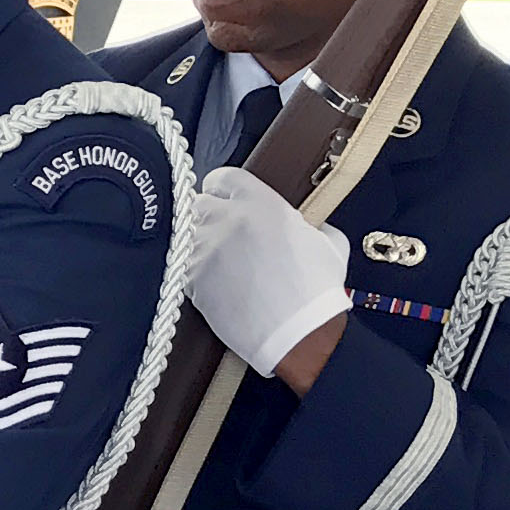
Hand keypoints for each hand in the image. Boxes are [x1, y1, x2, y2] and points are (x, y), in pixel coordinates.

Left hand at [188, 167, 351, 378]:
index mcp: (261, 202)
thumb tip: (309, 227)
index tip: (222, 198)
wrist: (299, 332)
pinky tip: (210, 282)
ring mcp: (206, 248)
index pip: (223, 177)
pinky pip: (180, 264)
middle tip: (219, 232)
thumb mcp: (329, 243)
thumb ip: (313, 225)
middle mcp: (228, 219)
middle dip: (207, 215)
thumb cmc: (317, 291)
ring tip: (214, 260)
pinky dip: (191, 271)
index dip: (222, 189)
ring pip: (184, 233)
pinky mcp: (192, 278)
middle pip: (197, 202)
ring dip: (196, 243)